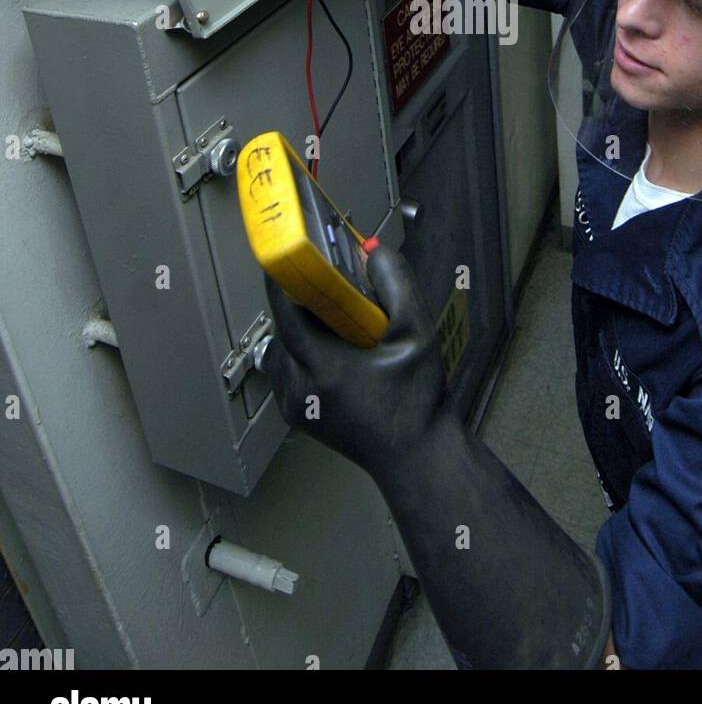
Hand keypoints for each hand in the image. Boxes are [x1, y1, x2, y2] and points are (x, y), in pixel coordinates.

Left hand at [261, 243, 448, 476]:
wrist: (417, 454)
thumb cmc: (417, 403)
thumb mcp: (416, 334)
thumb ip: (396, 284)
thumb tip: (373, 252)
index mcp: (325, 367)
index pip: (286, 307)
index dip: (287, 273)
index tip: (292, 249)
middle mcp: (301, 388)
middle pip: (282, 324)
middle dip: (304, 300)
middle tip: (331, 290)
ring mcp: (295, 404)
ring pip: (282, 346)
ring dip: (302, 327)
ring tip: (338, 325)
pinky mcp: (297, 412)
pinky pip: (288, 368)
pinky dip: (305, 351)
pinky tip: (335, 351)